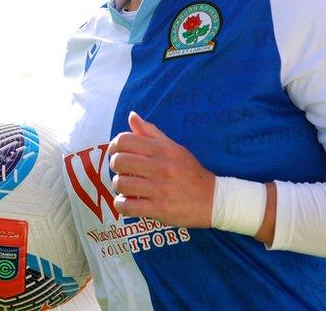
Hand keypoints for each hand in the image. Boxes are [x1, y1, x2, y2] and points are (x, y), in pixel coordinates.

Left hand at [106, 111, 215, 227]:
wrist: (211, 199)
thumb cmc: (189, 171)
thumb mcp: (173, 148)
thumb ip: (150, 132)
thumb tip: (132, 116)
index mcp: (162, 150)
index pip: (125, 140)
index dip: (114, 145)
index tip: (117, 152)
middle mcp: (160, 167)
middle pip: (119, 161)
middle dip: (115, 166)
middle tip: (122, 170)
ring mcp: (158, 189)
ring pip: (121, 184)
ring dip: (119, 186)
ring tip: (127, 187)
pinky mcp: (158, 209)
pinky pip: (127, 206)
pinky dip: (122, 204)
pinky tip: (128, 201)